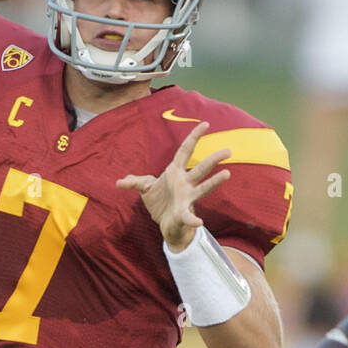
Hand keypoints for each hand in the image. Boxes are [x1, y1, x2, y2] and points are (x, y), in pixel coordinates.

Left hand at [116, 120, 231, 251]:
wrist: (164, 223)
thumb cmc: (159, 202)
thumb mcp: (145, 189)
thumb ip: (135, 182)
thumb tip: (119, 182)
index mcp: (175, 172)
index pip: (185, 151)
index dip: (194, 137)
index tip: (206, 124)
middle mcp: (185, 183)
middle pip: (200, 168)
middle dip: (213, 159)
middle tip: (228, 151)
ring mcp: (186, 198)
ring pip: (203, 188)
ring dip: (214, 182)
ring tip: (227, 174)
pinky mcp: (183, 213)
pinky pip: (188, 216)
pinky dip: (193, 219)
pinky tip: (198, 222)